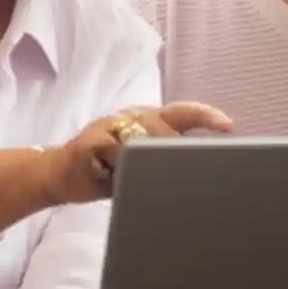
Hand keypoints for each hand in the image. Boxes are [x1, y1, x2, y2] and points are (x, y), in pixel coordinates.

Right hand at [43, 101, 233, 204]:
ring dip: (149, 156)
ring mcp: (109, 127)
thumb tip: (202, 170)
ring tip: (150, 173)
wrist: (59, 174)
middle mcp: (131, 117)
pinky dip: (121, 164)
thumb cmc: (105, 170)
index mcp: (147, 119)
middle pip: (165, 122)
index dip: (206, 117)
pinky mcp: (90, 144)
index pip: (183, 112)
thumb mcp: (138, 163)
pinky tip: (121, 176)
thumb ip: (162, 160)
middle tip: (189, 164)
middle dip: (177, 145)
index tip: (228, 126)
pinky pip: (112, 151)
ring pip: (140, 136)